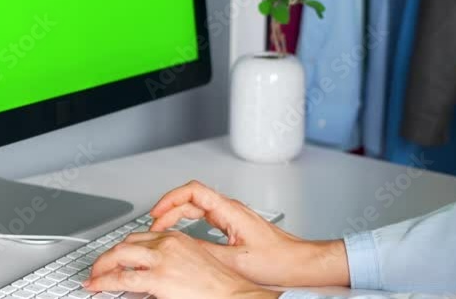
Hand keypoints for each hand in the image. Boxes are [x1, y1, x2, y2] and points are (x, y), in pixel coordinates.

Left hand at [85, 230, 279, 298]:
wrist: (234, 295)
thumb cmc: (219, 286)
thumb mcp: (193, 263)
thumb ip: (171, 261)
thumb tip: (151, 271)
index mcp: (177, 239)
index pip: (140, 237)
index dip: (122, 248)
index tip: (115, 256)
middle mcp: (167, 244)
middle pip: (125, 243)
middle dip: (107, 256)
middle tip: (98, 267)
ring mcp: (161, 260)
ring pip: (119, 256)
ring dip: (101, 267)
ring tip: (94, 277)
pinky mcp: (158, 279)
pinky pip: (122, 278)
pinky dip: (104, 281)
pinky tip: (96, 286)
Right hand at [148, 180, 348, 287]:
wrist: (301, 263)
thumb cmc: (280, 260)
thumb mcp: (236, 260)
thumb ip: (205, 251)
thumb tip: (181, 247)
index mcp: (230, 211)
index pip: (193, 191)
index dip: (170, 199)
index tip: (156, 212)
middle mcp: (230, 209)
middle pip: (191, 197)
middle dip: (168, 208)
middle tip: (154, 223)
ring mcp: (233, 216)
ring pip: (197, 205)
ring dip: (178, 214)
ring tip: (163, 227)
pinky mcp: (234, 225)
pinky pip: (205, 215)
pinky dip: (189, 221)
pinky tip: (184, 232)